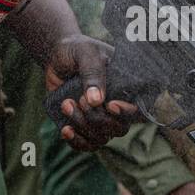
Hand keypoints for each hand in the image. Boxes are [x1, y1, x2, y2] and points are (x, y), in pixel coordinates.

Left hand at [44, 34, 136, 150]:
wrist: (56, 57)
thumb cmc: (76, 50)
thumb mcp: (85, 53)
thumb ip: (92, 73)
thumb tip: (96, 100)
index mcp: (126, 87)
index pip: (138, 109)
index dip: (127, 112)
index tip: (110, 105)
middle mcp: (117, 106)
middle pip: (119, 128)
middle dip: (96, 118)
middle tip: (77, 99)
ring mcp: (101, 118)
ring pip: (101, 137)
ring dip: (82, 125)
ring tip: (65, 104)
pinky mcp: (85, 125)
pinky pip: (87, 144)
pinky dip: (76, 141)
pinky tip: (65, 129)